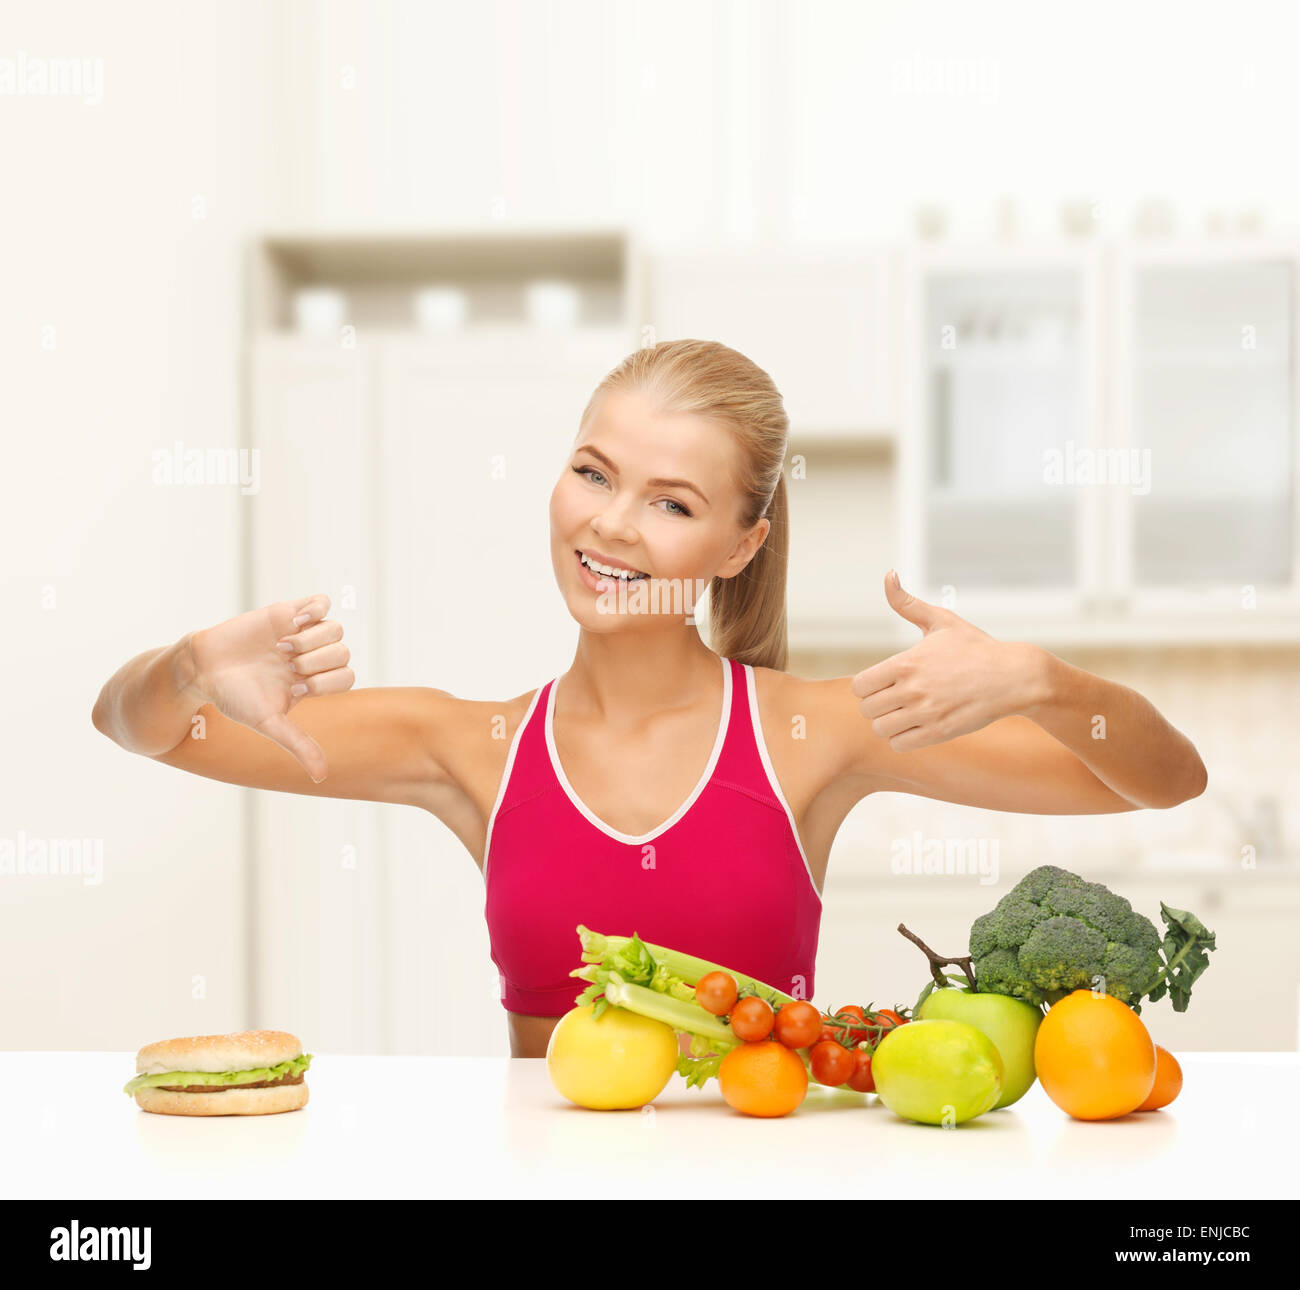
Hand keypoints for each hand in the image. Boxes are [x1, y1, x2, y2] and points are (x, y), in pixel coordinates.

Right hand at [187, 593, 353, 781]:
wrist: (203, 668)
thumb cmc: (235, 698)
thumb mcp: (269, 724)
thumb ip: (299, 745)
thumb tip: (321, 776)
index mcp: (312, 682)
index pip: (348, 677)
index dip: (328, 682)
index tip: (296, 688)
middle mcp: (311, 657)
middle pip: (343, 652)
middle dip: (317, 662)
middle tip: (288, 667)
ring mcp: (301, 633)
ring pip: (336, 629)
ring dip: (312, 639)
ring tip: (283, 647)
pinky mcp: (287, 612)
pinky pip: (321, 602)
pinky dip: (314, 611)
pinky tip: (292, 623)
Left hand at [850, 571, 1042, 750]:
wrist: (1014, 677)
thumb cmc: (975, 647)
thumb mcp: (941, 620)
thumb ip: (907, 603)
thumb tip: (888, 575)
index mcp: (905, 663)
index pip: (859, 686)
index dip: (866, 686)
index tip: (881, 684)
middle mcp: (912, 690)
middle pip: (867, 710)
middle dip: (876, 705)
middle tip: (893, 700)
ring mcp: (926, 713)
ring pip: (881, 729)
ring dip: (888, 723)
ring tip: (903, 714)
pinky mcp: (939, 732)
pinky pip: (901, 744)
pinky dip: (902, 738)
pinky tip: (915, 726)